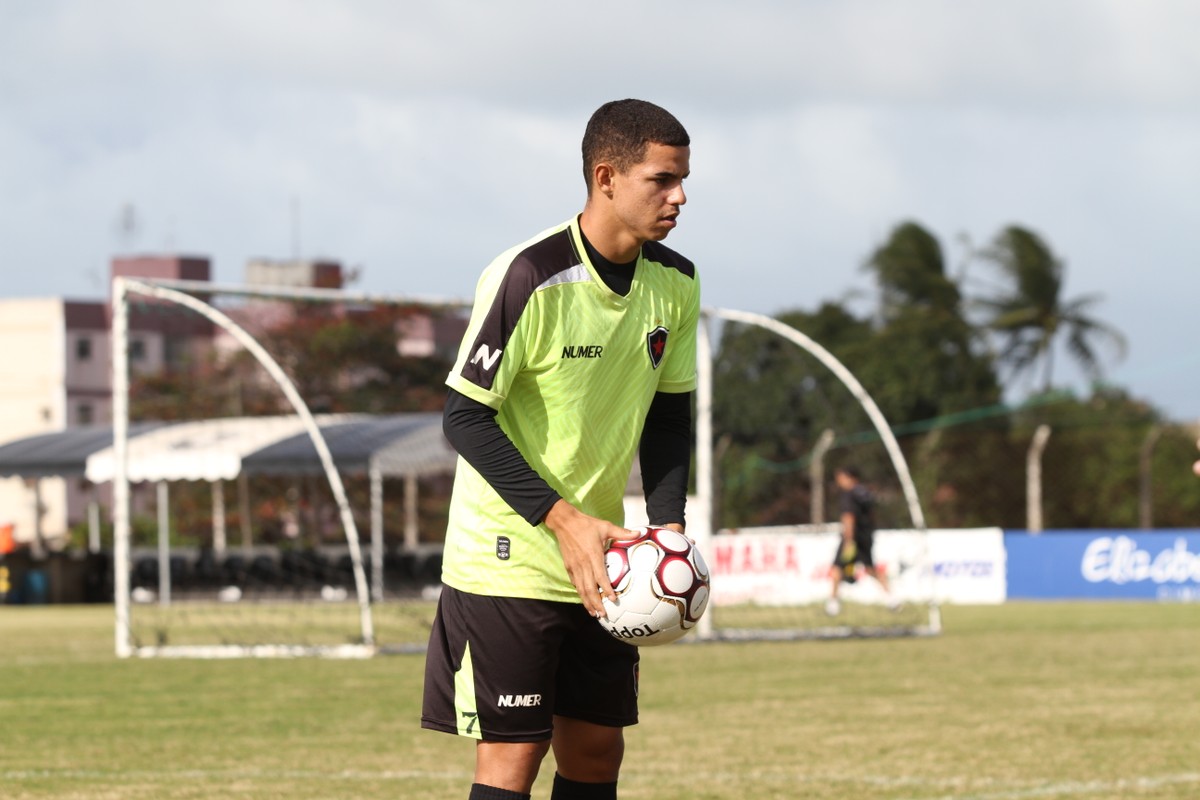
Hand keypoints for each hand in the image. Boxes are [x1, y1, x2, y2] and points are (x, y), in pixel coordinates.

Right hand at [544, 500, 639, 617]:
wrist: (564, 522)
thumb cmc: (586, 524)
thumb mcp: (605, 526)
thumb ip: (622, 532)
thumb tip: (638, 533)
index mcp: (593, 555)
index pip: (600, 577)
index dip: (606, 589)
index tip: (613, 599)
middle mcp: (583, 564)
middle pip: (589, 588)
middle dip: (596, 603)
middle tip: (603, 614)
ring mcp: (574, 566)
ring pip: (580, 588)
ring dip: (587, 602)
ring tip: (593, 613)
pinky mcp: (568, 566)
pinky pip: (574, 582)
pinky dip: (580, 592)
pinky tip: (584, 599)